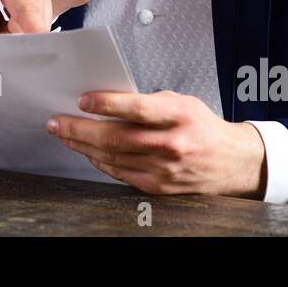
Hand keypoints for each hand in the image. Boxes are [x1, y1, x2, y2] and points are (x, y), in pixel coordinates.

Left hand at [47, 90, 266, 196]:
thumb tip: (109, 101)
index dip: (107, 104)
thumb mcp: (182, 102)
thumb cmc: (202, 127)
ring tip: (64, 134)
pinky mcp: (158, 186)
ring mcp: (164, 169)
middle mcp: (171, 144)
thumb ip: (148, 102)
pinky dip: (100, 162)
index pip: (138, 109)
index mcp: (178, 116)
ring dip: (83, 145)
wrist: (230, 162)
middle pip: (117, 138)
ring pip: (113, 157)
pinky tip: (87, 151)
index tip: (82, 100)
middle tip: (57, 121)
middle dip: (80, 129)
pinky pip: (120, 173)